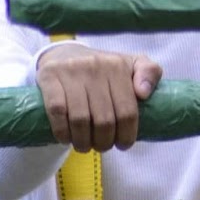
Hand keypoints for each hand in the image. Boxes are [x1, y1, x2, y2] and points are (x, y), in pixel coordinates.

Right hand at [35, 43, 162, 152]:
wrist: (65, 54)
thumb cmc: (104, 68)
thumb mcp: (132, 65)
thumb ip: (150, 73)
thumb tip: (144, 94)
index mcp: (118, 66)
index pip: (127, 111)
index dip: (127, 135)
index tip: (123, 144)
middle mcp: (95, 65)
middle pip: (104, 120)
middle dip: (104, 142)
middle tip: (102, 146)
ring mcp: (71, 71)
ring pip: (80, 120)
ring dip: (83, 141)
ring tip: (85, 146)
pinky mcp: (49, 77)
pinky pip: (57, 112)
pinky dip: (63, 131)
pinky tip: (66, 138)